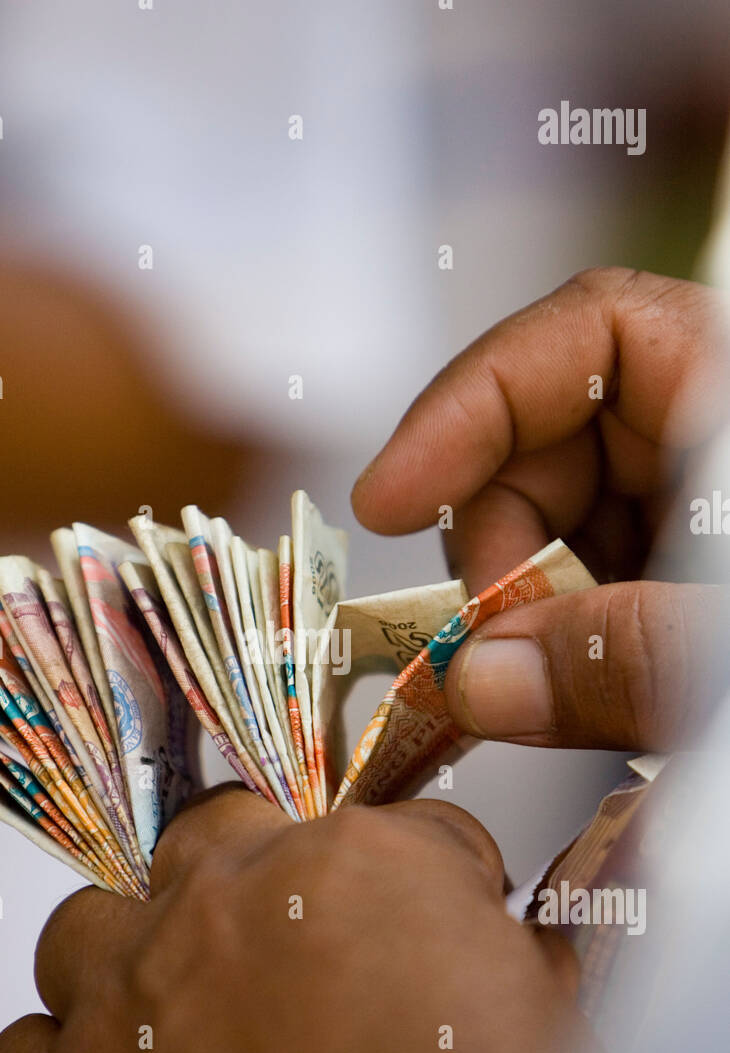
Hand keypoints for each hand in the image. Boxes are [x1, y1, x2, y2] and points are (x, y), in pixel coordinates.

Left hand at [0, 787, 589, 1052]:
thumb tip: (514, 946)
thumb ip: (518, 957)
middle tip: (287, 947)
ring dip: (128, 963)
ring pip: (90, 929)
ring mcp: (126, 1000)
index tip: (425, 926)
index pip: (390, 832)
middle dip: (254, 879)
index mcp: (356, 868)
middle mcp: (223, 906)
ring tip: (174, 1020)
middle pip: (216, 837)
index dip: (419, 886)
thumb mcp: (552, 1032)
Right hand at [352, 268, 727, 749]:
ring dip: (529, 613)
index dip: (467, 405)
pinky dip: (571, 643)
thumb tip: (478, 682)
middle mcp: (712, 435)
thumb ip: (623, 658)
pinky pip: (601, 589)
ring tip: (554, 689)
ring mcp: (704, 508)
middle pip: (554, 445)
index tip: (385, 500)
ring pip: (567, 529)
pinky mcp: (694, 574)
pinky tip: (585, 692)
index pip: (584, 331)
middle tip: (487, 649)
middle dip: (498, 551)